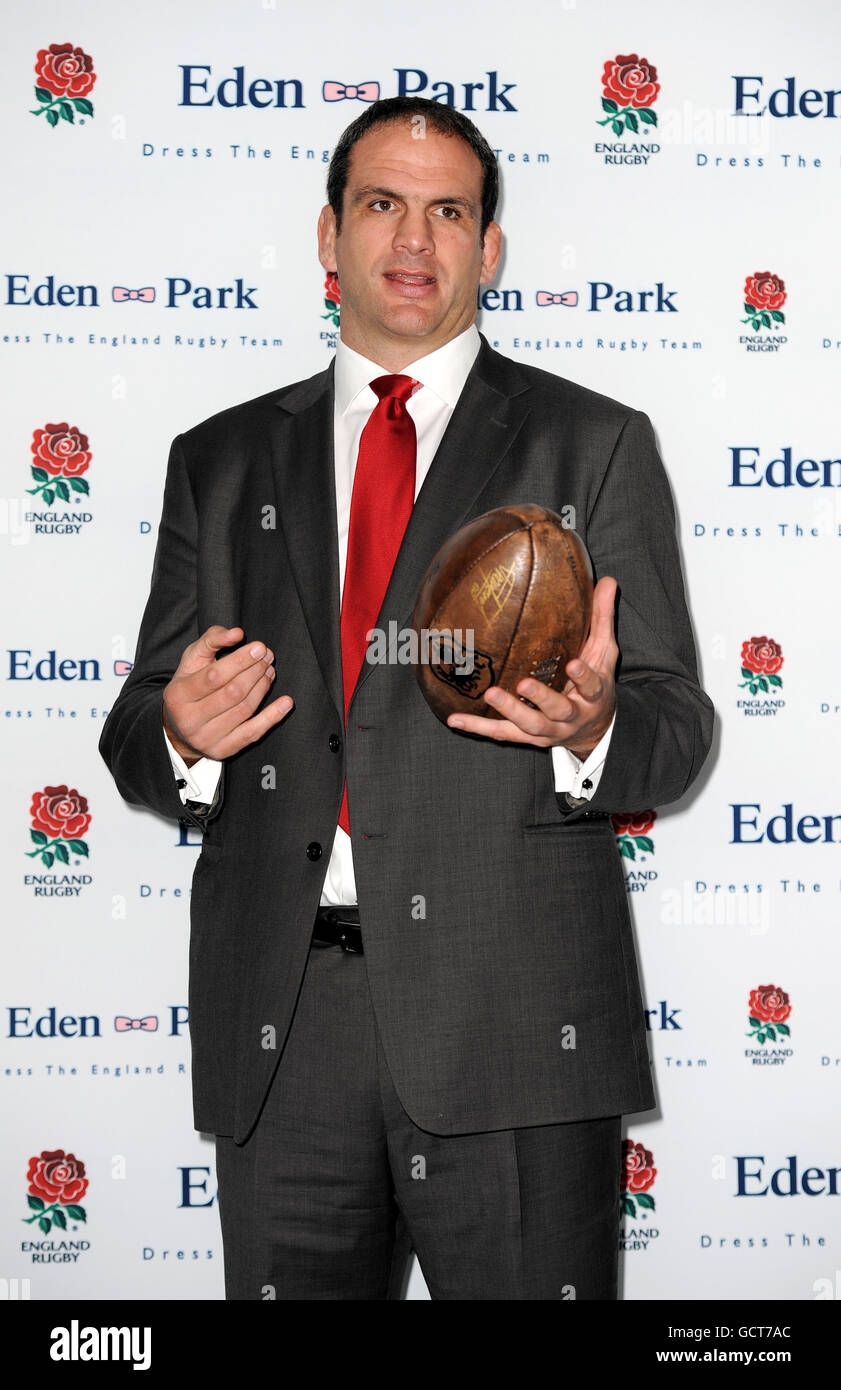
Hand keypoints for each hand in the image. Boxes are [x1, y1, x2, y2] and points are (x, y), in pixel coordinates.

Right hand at [163, 626, 292, 765]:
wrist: (178, 728)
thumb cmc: (189, 687)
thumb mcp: (191, 660)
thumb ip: (211, 640)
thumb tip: (237, 633)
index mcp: (178, 694)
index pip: (214, 676)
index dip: (240, 661)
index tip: (260, 648)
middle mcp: (189, 719)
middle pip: (232, 693)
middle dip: (255, 672)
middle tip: (268, 657)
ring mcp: (206, 738)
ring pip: (244, 710)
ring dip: (263, 687)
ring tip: (270, 671)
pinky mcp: (222, 750)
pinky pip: (252, 733)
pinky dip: (272, 717)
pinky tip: (285, 703)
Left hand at [446, 576, 617, 758]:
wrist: (593, 728)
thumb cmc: (595, 682)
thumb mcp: (603, 652)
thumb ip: (603, 618)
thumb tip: (608, 580)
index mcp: (593, 695)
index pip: (592, 686)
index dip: (583, 677)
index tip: (573, 664)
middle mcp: (571, 716)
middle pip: (557, 710)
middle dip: (541, 698)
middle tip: (522, 684)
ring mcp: (549, 730)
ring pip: (529, 725)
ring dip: (509, 711)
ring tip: (489, 694)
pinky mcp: (528, 737)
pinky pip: (502, 733)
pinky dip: (478, 727)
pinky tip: (454, 719)